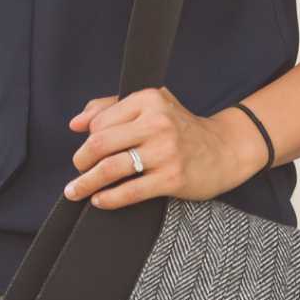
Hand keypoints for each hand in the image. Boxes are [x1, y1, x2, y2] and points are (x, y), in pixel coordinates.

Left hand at [61, 88, 267, 209]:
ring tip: (75, 191)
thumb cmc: (180, 126)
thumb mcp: (151, 104)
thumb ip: (110, 107)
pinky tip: (100, 201)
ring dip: (87, 183)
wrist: (224, 149)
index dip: (87, 138)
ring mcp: (165, 151)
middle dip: (81, 161)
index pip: (100, 120)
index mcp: (148, 99)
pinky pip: (130, 191)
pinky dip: (109, 199)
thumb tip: (75, 123)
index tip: (86, 151)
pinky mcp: (172, 178)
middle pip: (101, 143)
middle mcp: (157, 122)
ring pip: (112, 168)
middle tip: (77, 171)